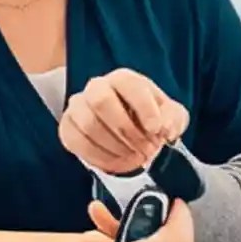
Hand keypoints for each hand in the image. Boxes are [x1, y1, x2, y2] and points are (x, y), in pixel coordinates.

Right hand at [59, 68, 189, 173]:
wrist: (131, 134)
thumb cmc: (150, 119)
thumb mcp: (170, 116)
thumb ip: (173, 118)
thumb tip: (165, 128)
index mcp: (124, 79)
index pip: (129, 85)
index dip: (145, 108)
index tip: (157, 130)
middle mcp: (97, 87)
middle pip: (102, 101)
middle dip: (126, 130)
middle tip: (145, 149)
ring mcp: (78, 106)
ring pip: (89, 124)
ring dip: (115, 146)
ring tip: (134, 158)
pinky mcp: (67, 127)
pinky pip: (76, 141)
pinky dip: (99, 156)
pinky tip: (117, 162)